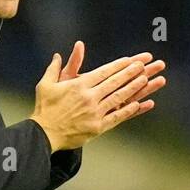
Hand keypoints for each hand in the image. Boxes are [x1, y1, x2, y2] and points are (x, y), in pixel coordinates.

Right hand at [32, 42, 165, 152]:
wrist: (43, 134)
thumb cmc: (44, 108)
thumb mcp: (46, 85)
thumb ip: (55, 68)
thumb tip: (58, 55)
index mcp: (79, 85)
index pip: (103, 72)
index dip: (119, 65)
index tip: (131, 60)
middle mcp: (89, 97)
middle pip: (114, 82)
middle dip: (131, 73)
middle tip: (145, 65)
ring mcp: (94, 113)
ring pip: (119, 98)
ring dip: (134, 88)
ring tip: (146, 80)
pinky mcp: (97, 127)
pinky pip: (116, 117)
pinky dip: (128, 110)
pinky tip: (140, 104)